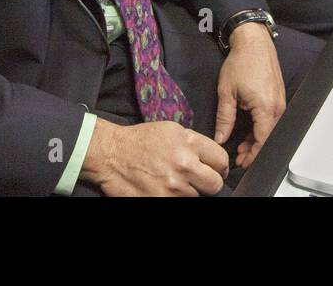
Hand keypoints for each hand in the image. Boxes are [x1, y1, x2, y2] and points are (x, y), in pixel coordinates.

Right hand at [81, 118, 228, 195]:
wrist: (111, 154)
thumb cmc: (140, 140)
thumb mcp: (171, 130)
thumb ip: (194, 143)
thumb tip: (211, 158)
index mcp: (188, 142)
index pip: (221, 160)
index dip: (220, 166)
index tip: (216, 169)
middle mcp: (184, 165)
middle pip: (215, 184)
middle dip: (210, 183)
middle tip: (201, 181)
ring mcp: (173, 186)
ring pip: (198, 196)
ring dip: (190, 191)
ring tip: (175, 182)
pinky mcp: (162, 200)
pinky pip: (181, 203)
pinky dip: (176, 198)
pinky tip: (166, 189)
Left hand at [214, 23, 285, 167]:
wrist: (253, 41)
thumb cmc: (241, 62)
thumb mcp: (226, 92)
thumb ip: (224, 119)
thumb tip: (220, 138)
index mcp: (265, 108)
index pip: (262, 141)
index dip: (252, 155)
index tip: (240, 163)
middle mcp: (277, 107)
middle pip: (268, 138)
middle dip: (253, 150)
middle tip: (238, 157)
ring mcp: (280, 102)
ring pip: (270, 129)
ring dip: (256, 139)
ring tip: (241, 146)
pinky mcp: (278, 97)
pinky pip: (271, 119)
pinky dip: (261, 128)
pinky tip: (249, 131)